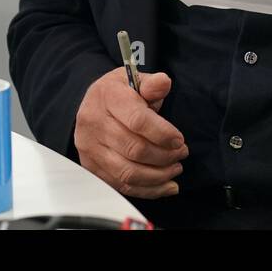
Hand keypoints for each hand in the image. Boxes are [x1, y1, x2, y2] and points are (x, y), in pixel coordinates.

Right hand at [74, 67, 187, 199]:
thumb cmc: (119, 93)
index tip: (179, 139)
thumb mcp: (135, 80)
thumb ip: (152, 84)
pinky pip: (121, 186)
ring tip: (175, 168)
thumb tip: (164, 82)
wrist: (92, 105)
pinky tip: (166, 185)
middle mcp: (94, 123)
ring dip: (158, 175)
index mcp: (107, 97)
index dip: (163, 133)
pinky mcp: (91, 167)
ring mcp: (90, 148)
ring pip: (128, 173)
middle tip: (181, 153)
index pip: (137, 120)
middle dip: (165, 156)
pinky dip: (148, 190)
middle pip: (134, 149)